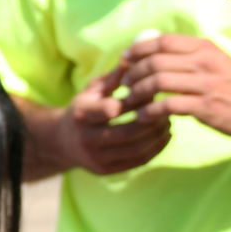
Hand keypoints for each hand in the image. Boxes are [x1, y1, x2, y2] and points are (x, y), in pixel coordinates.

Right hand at [50, 67, 172, 175]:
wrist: (62, 142)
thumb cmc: (83, 109)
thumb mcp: (92, 91)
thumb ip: (113, 78)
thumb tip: (134, 61)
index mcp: (81, 114)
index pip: (108, 110)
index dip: (132, 104)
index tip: (150, 94)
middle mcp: (86, 139)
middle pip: (128, 132)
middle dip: (152, 121)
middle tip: (167, 109)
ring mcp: (96, 158)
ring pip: (136, 149)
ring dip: (157, 136)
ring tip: (168, 122)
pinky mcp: (106, 171)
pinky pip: (137, 162)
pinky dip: (155, 149)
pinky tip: (164, 137)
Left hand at [120, 33, 230, 140]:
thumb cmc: (230, 85)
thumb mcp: (212, 60)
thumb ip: (185, 55)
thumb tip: (149, 51)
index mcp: (203, 47)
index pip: (162, 41)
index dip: (138, 49)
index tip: (124, 60)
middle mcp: (204, 62)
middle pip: (156, 61)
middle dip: (134, 73)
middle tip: (124, 84)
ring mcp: (206, 85)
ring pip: (159, 82)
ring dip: (138, 92)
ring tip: (129, 101)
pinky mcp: (206, 107)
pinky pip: (169, 106)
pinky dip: (150, 112)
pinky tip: (144, 117)